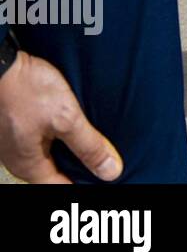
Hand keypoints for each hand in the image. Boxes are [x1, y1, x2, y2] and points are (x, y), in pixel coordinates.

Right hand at [0, 50, 122, 182]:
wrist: (1, 63)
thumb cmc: (24, 88)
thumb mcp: (65, 118)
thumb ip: (88, 145)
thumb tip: (110, 170)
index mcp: (28, 165)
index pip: (61, 188)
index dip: (86, 183)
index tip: (106, 175)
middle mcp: (20, 158)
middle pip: (55, 173)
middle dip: (81, 168)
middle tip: (106, 158)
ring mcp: (17, 142)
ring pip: (50, 155)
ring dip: (72, 150)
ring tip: (95, 140)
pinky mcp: (19, 125)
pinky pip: (44, 139)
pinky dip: (62, 136)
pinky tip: (76, 124)